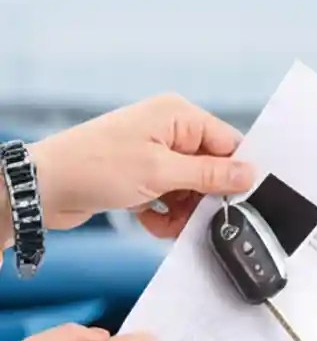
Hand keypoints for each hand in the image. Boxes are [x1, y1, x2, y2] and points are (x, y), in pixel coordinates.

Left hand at [26, 94, 256, 237]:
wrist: (44, 187)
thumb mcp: (161, 173)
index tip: (236, 201)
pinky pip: (171, 198)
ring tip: (167, 224)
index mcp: (177, 116)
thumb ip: (210, 175)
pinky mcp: (143, 175)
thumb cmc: (93, 167)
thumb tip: (248, 174)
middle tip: (196, 218)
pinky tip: (151, 221)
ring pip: (191, 189)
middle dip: (204, 199)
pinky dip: (165, 214)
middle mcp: (168, 131)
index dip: (234, 174)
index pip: (228, 143)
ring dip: (183, 212)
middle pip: (211, 170)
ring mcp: (155, 154)